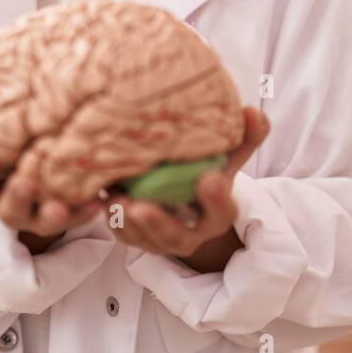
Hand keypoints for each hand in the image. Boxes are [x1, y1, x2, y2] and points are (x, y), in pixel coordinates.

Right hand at [0, 152, 103, 252]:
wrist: (40, 185)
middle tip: (24, 181)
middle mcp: (11, 206)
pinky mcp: (70, 218)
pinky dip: (87, 211)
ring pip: (45, 222)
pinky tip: (98, 200)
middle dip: (16, 196)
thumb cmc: (12, 151)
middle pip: (9, 209)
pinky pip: (80, 219)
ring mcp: (40, 217)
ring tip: (59, 204)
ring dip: (51, 214)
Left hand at [106, 107, 269, 271]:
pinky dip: (109, 217)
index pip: (222, 212)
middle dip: (159, 224)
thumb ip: (244, 136)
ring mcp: (160, 240)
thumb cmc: (207, 172)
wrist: (187, 203)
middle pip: (176, 237)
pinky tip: (99, 197)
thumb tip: (252, 112)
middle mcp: (189, 233)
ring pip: (142, 238)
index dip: (216, 199)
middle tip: (141, 208)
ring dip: (126, 222)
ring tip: (113, 200)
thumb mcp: (227, 156)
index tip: (210, 178)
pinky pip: (121, 233)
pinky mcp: (135, 237)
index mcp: (217, 214)